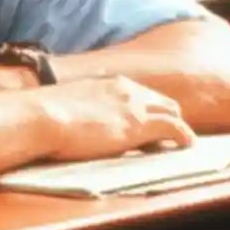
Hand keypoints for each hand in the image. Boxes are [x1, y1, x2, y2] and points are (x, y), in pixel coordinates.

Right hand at [32, 76, 195, 161]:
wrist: (42, 116)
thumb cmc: (43, 114)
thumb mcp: (66, 104)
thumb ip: (78, 107)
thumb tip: (71, 118)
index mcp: (108, 83)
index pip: (139, 93)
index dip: (147, 108)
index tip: (146, 121)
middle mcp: (126, 89)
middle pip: (161, 100)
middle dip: (168, 115)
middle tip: (169, 135)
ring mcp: (134, 106)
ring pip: (173, 111)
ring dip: (178, 127)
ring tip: (181, 143)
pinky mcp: (139, 126)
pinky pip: (175, 128)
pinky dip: (184, 137)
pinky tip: (187, 147)